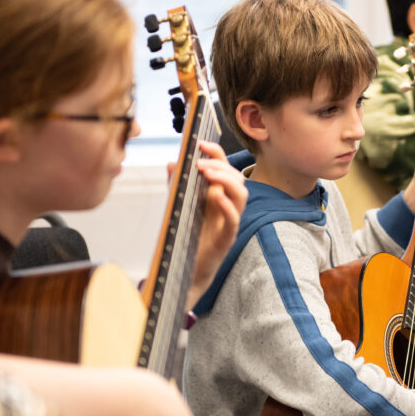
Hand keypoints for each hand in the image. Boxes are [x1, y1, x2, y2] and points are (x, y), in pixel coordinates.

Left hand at [181, 142, 247, 308]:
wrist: (184, 271)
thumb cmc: (186, 239)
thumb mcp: (179, 207)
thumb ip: (177, 186)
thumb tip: (172, 163)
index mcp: (217, 196)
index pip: (224, 169)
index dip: (216, 154)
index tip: (201, 144)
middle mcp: (227, 207)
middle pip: (236, 178)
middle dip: (220, 166)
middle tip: (200, 162)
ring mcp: (228, 222)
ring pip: (241, 195)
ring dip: (226, 180)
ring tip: (208, 173)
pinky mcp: (226, 239)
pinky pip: (234, 220)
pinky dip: (227, 207)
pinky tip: (216, 197)